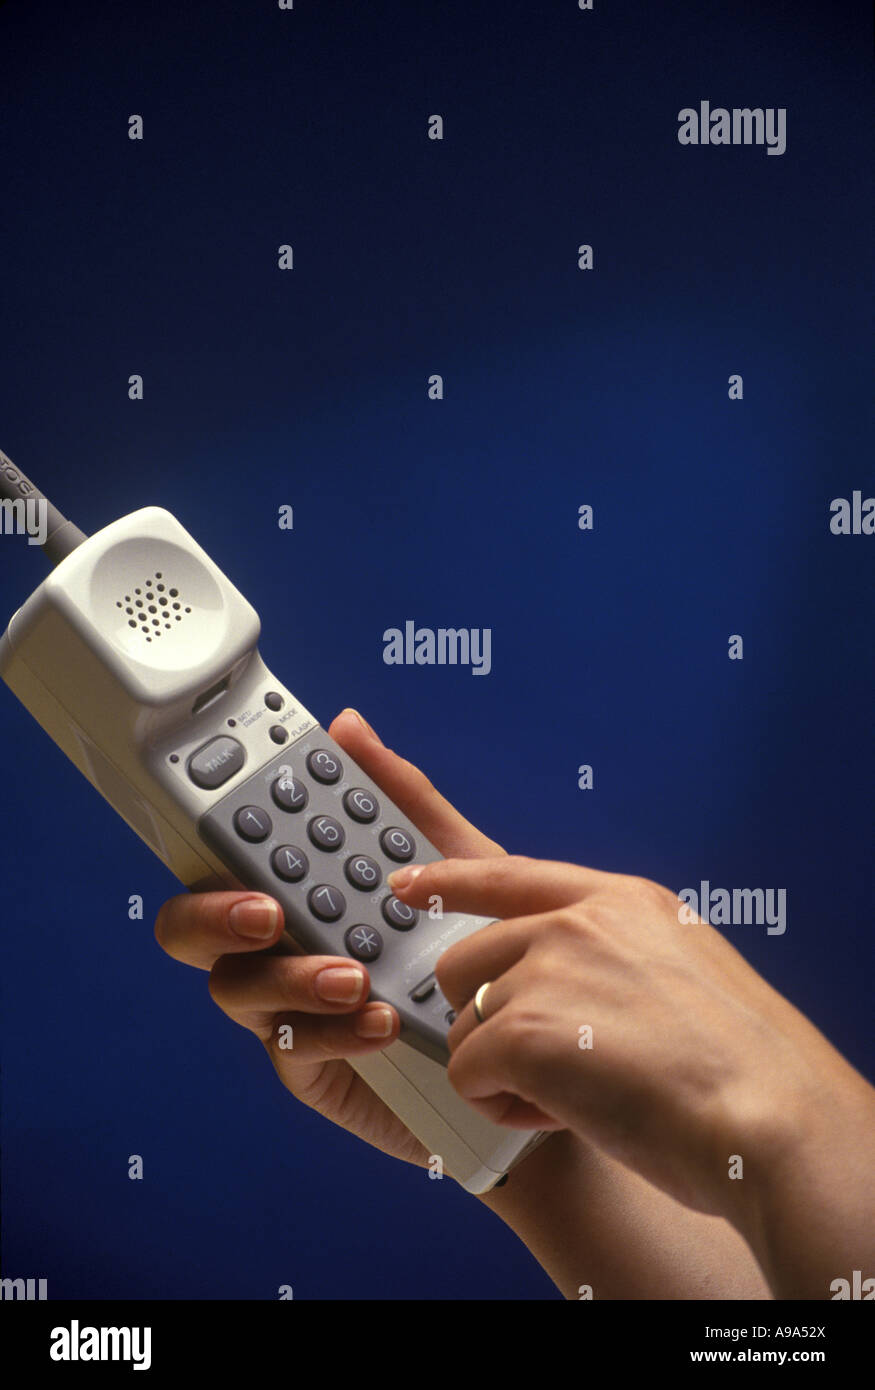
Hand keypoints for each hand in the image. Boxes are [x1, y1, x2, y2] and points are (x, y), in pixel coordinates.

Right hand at [153, 709, 504, 1169]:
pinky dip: (333, 1032)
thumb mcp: (457, 862)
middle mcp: (279, 945)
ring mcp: (287, 1008)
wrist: (522, 1039)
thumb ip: (402, 797)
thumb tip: (348, 725)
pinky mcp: (310, 1067)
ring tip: (353, 975)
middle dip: (213, 912)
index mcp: (300, 888)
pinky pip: (292, 1049)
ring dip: (289, 977)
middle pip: (194, 925)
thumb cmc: (479, 946)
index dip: (211, 830)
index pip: (231, 856)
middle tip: (268, 910)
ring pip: (235, 989)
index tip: (235, 810)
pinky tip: (381, 1020)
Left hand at [388, 855, 871, 1226]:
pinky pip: (468, 1075)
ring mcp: (547, 969)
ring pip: (466, 1026)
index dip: (448, 878)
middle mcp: (577, 921)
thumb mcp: (684, 971)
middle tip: (551, 1066)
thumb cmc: (742, 1069)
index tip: (404, 882)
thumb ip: (619, 956)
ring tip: (577, 1097)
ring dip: (504, 1072)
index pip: (508, 875)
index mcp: (621, 900)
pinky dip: (504, 1109)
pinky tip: (564, 1116)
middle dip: (487, 1019)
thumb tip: (570, 986)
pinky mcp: (523, 1031)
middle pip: (466, 960)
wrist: (770, 1118)